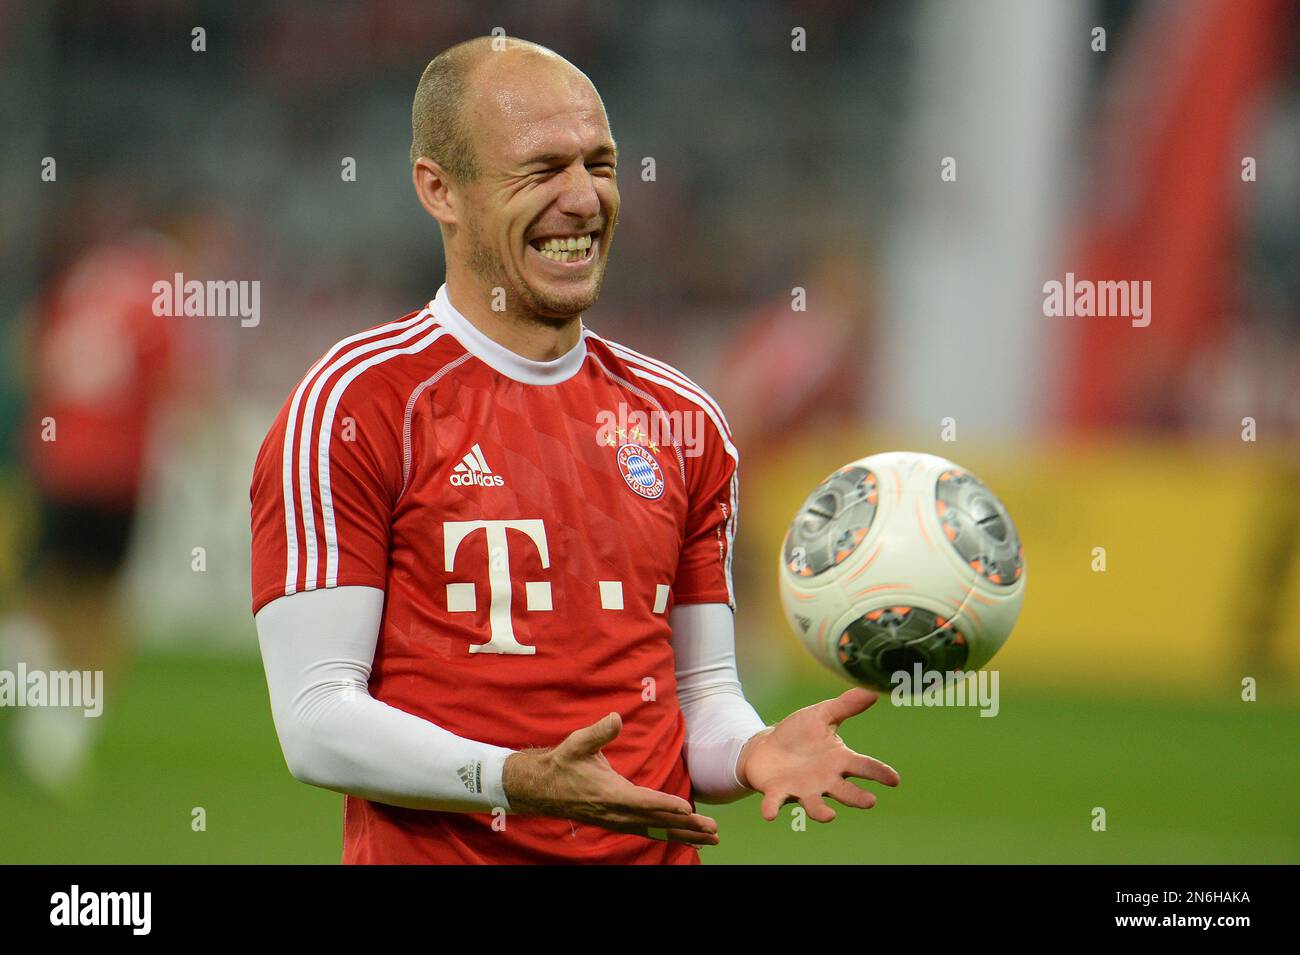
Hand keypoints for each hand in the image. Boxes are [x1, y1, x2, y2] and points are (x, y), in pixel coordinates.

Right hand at [502, 711, 719, 846]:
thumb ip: (598, 732)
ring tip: (710, 836)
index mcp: (609, 794)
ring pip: (656, 830)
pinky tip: (685, 836)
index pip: (642, 801)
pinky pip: (648, 832)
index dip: (665, 805)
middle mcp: (616, 813)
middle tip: (713, 828)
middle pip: (657, 822)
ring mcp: (617, 821)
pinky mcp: (618, 823)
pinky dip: (668, 834)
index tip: (687, 809)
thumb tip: (615, 717)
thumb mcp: (578, 743)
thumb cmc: (563, 763)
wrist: (542, 788)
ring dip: (684, 834)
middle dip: (686, 826)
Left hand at [736, 687, 899, 822]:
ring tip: (829, 816)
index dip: (879, 773)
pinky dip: (772, 809)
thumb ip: (845, 706)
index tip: (895, 780)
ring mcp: (801, 789)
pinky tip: (769, 814)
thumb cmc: (798, 734)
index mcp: (838, 761)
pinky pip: (775, 803)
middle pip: (845, 791)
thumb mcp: (821, 715)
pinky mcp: (777, 792)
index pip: (863, 767)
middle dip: (857, 798)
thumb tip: (872, 690)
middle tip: (870, 801)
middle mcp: (824, 780)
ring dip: (821, 812)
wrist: (766, 748)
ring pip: (815, 805)